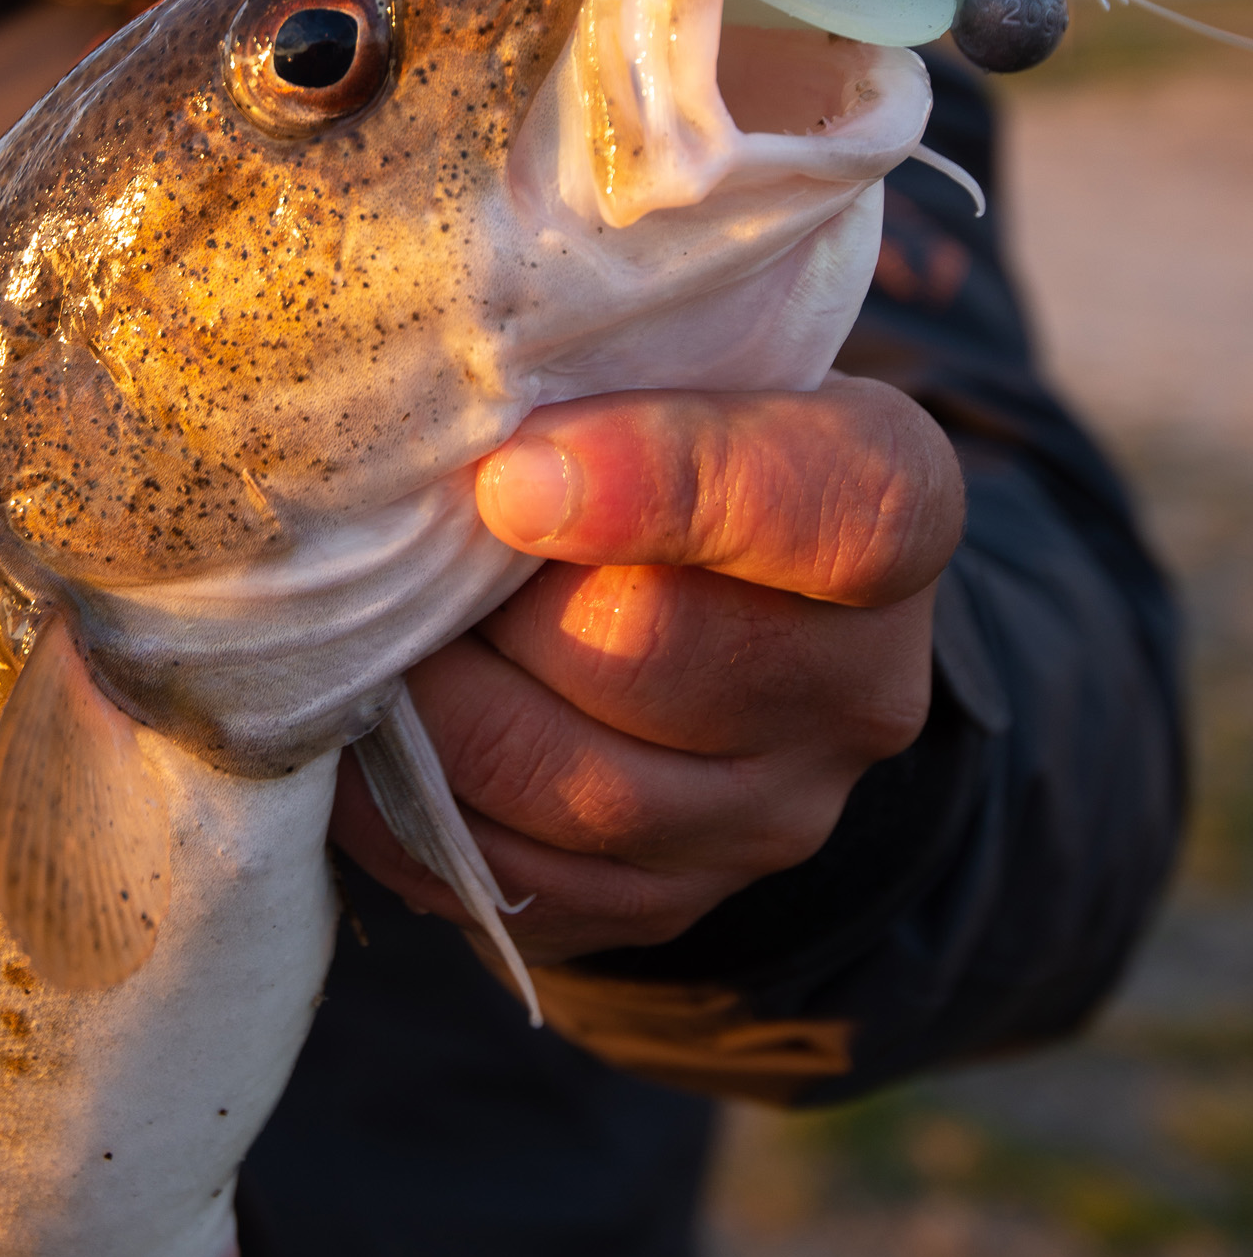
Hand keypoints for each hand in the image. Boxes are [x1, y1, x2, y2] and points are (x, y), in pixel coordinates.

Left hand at [331, 377, 964, 965]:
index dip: (661, 487)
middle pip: (660, 659)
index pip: (828, 511)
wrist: (704, 586)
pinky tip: (366, 738)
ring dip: (442, 713)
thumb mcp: (676, 356)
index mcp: (890, 498)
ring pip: (578, 789)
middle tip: (401, 549)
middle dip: (498, 607)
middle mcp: (866, 681)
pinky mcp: (676, 901)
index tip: (509, 476)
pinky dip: (416, 810)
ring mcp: (777, 813)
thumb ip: (606, 366)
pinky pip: (525, 881)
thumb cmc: (666, 423)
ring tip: (373, 638)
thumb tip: (465, 424)